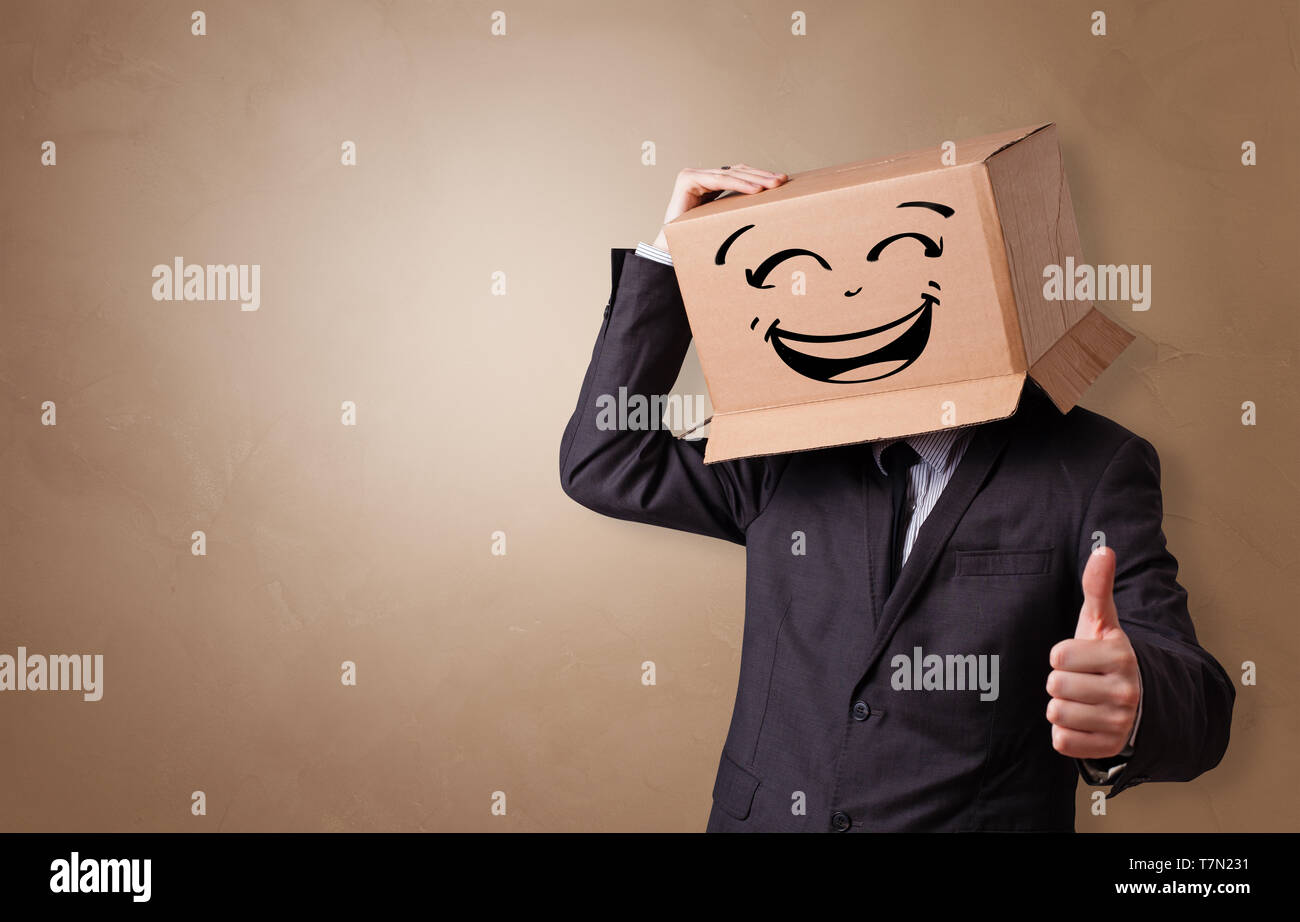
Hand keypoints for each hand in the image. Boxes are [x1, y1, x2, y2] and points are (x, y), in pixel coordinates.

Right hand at [651, 164, 787, 250]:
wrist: (672, 251)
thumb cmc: (698, 240)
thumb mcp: (724, 218)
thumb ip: (736, 207)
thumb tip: (765, 206)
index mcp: (709, 183)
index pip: (739, 174)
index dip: (759, 176)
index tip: (781, 180)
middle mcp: (701, 176)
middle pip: (737, 172)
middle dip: (761, 176)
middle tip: (782, 180)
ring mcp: (693, 175)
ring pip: (731, 175)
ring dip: (754, 180)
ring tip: (773, 185)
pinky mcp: (688, 179)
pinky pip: (720, 181)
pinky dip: (740, 185)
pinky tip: (756, 190)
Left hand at [1045, 547, 1140, 758]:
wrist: (1138, 700)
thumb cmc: (1106, 656)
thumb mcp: (1102, 622)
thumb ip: (1098, 587)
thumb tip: (1104, 549)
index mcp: (1120, 655)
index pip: (1058, 656)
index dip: (1060, 655)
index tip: (1078, 657)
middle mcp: (1125, 690)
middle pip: (1055, 686)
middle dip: (1059, 682)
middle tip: (1079, 680)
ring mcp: (1119, 722)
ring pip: (1056, 714)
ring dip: (1061, 708)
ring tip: (1082, 700)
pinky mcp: (1109, 747)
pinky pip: (1061, 742)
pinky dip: (1064, 734)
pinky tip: (1082, 721)